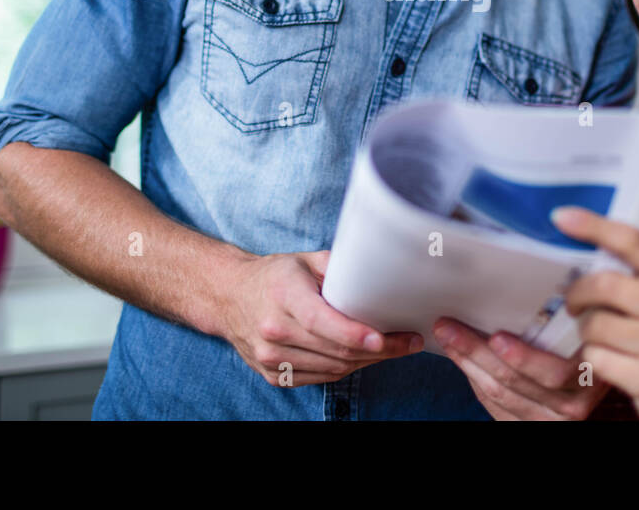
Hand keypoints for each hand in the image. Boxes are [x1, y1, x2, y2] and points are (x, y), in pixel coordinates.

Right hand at [219, 249, 423, 386]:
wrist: (229, 297)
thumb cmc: (274, 276)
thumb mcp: (304, 260)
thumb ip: (339, 268)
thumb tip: (378, 273)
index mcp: (283, 296)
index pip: (322, 322)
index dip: (355, 333)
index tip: (384, 338)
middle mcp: (274, 330)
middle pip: (335, 349)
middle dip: (379, 349)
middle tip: (410, 342)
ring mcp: (271, 357)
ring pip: (332, 368)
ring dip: (367, 361)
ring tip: (394, 348)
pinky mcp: (273, 375)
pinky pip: (321, 377)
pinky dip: (345, 368)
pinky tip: (363, 356)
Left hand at [433, 317, 611, 419]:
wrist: (588, 391)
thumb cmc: (590, 349)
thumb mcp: (591, 334)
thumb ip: (571, 320)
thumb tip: (528, 285)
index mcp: (591, 374)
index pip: (554, 370)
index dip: (523, 356)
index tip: (495, 335)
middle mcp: (574, 402)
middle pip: (517, 380)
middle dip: (478, 351)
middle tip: (450, 327)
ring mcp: (552, 417)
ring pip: (501, 393)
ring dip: (468, 363)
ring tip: (448, 337)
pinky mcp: (532, 426)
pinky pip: (497, 407)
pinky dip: (475, 381)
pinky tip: (462, 359)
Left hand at [551, 206, 638, 419]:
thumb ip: (634, 268)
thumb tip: (575, 235)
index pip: (633, 241)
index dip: (593, 226)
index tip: (559, 217)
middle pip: (604, 285)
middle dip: (578, 292)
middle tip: (574, 301)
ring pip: (595, 325)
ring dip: (586, 329)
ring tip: (600, 334)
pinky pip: (597, 359)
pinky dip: (594, 357)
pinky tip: (612, 359)